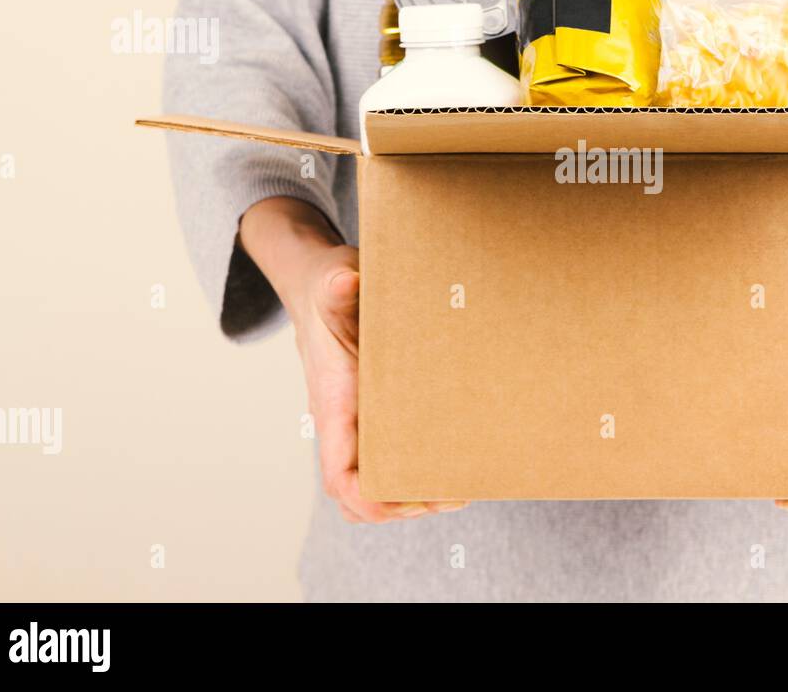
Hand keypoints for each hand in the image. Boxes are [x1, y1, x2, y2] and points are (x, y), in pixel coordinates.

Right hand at [240, 197, 466, 523]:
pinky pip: (394, 460)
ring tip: (462, 487)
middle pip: (359, 496)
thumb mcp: (332, 282)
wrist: (325, 291)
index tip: (410, 497)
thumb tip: (346, 281)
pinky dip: (420, 472)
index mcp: (335, 405)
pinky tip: (457, 459)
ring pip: (377, 486)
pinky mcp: (381, 416)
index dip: (370, 498)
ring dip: (415, 497)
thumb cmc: (329, 292)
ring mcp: (363, 425)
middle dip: (403, 506)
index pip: (340, 474)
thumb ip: (337, 283)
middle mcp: (345, 425)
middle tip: (453, 493)